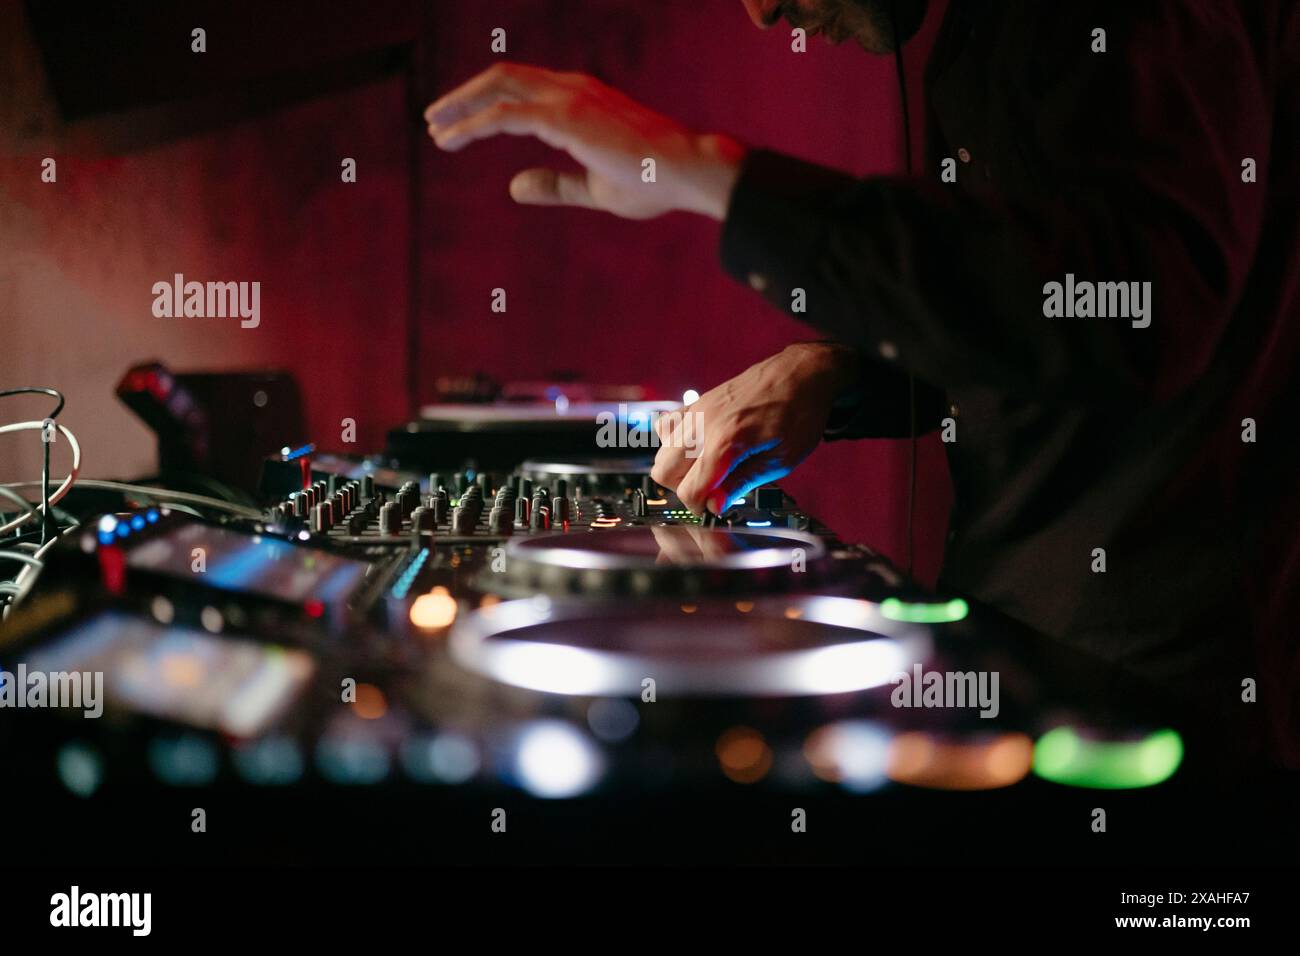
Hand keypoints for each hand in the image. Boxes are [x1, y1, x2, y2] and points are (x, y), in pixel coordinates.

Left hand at [425, 62, 744, 219]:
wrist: (688, 172)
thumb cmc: (654, 183)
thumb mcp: (594, 187)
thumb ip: (554, 185)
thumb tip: (513, 187)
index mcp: (584, 99)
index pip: (525, 88)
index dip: (489, 103)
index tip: (461, 126)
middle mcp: (574, 88)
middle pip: (504, 77)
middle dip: (465, 97)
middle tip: (436, 120)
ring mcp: (569, 98)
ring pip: (498, 87)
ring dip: (461, 106)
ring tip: (435, 128)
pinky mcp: (565, 117)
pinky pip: (505, 115)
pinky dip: (473, 125)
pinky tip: (452, 140)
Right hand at [651, 343, 861, 515]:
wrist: (802, 374)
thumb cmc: (800, 413)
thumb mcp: (780, 459)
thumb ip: (742, 483)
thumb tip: (715, 504)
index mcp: (727, 441)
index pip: (690, 489)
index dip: (702, 506)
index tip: (717, 506)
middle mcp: (704, 424)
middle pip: (664, 472)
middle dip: (684, 488)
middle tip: (712, 489)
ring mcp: (698, 410)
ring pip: (662, 451)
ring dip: (678, 468)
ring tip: (707, 469)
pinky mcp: (698, 402)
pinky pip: (665, 425)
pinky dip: (673, 442)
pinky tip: (697, 447)